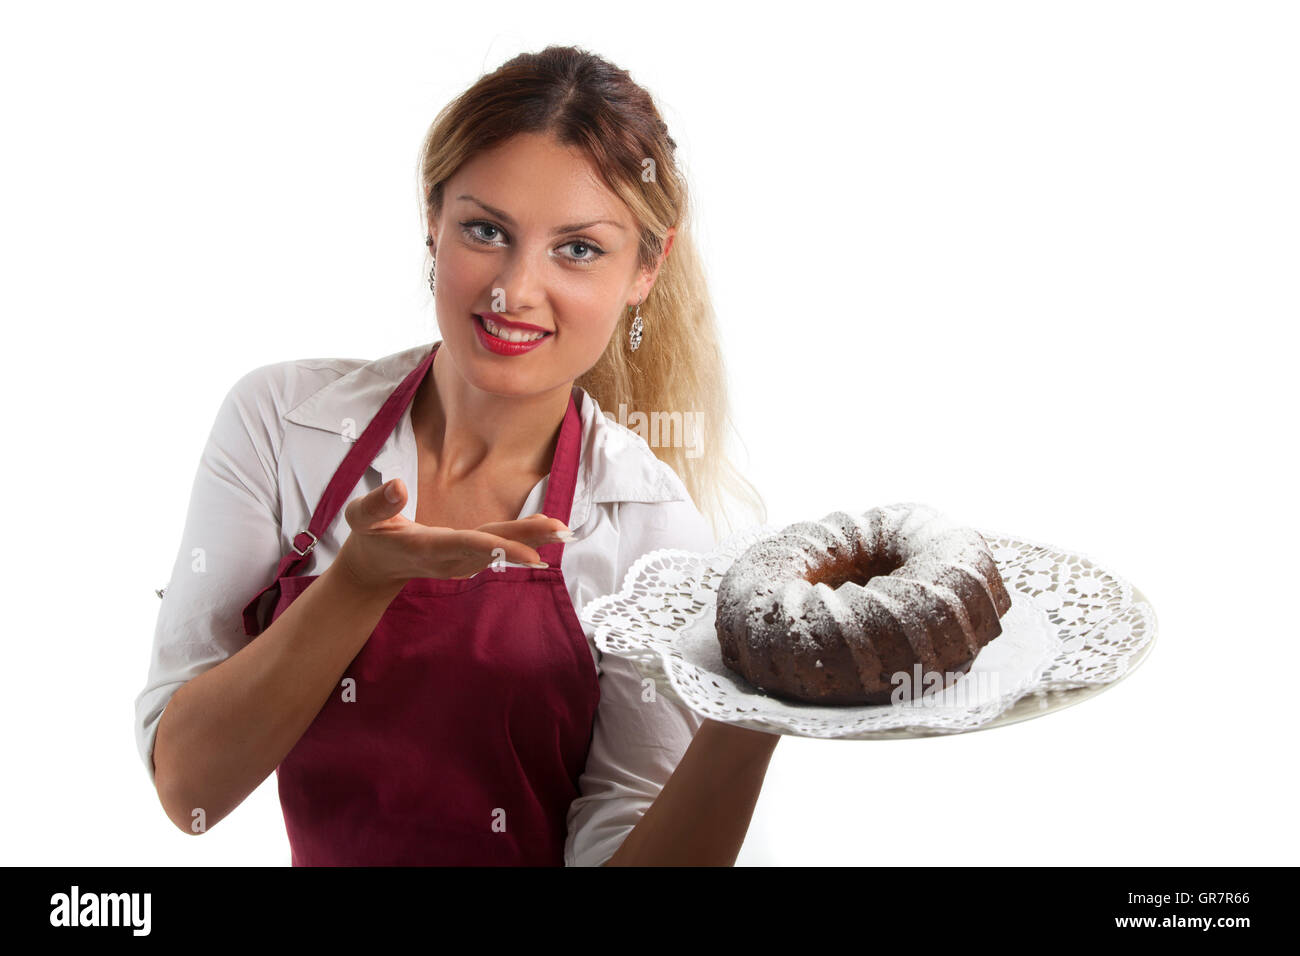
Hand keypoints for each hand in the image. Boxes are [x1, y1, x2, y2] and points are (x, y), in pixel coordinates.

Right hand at [334, 477, 569, 591]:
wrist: (374, 568)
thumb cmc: (369, 538)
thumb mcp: (360, 518)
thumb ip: (377, 504)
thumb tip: (398, 486)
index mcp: (427, 547)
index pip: (468, 545)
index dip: (500, 548)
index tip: (531, 554)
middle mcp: (450, 558)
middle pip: (494, 547)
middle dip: (529, 539)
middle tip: (563, 531)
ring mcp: (460, 562)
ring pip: (500, 548)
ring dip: (533, 539)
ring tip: (563, 530)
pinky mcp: (467, 559)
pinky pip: (498, 548)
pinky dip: (522, 540)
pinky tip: (547, 536)